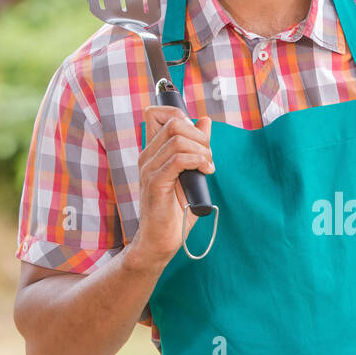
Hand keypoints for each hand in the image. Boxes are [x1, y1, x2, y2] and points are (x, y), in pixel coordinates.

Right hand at [130, 106, 213, 267]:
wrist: (159, 242)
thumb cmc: (174, 211)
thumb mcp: (190, 174)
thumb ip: (196, 147)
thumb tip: (205, 120)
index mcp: (152, 152)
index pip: (157, 113)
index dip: (180, 114)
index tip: (197, 136)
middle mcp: (147, 156)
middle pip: (174, 122)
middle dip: (199, 134)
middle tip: (208, 155)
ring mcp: (149, 169)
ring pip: (177, 138)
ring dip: (201, 149)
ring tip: (208, 166)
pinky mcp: (155, 183)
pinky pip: (178, 159)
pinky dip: (197, 160)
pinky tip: (205, 171)